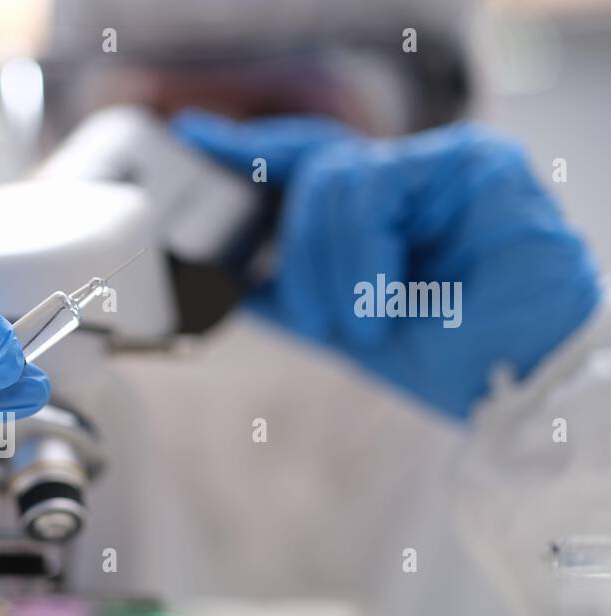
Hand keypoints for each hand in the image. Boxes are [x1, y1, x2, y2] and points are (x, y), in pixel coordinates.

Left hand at [176, 110, 601, 418]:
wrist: (512, 387)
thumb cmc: (445, 357)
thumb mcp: (343, 324)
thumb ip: (290, 293)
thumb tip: (230, 280)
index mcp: (380, 209)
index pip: (305, 160)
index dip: (248, 148)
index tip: (192, 139)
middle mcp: (412, 177)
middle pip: (317, 171)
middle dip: (297, 248)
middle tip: (318, 320)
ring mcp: (445, 163)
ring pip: (339, 180)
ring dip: (333, 265)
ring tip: (358, 323)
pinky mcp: (477, 161)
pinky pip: (383, 184)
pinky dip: (366, 251)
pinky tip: (381, 297)